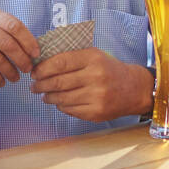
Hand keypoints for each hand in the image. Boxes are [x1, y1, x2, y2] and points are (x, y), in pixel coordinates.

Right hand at [0, 7, 38, 87]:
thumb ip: (8, 34)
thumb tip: (34, 51)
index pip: (14, 25)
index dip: (28, 41)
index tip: (36, 54)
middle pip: (8, 44)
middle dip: (22, 59)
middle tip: (28, 69)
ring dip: (10, 72)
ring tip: (15, 78)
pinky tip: (1, 82)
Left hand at [30, 48, 149, 121]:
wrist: (134, 89)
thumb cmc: (109, 70)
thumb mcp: (95, 56)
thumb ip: (72, 57)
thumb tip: (42, 64)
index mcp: (93, 58)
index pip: (60, 62)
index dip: (42, 68)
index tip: (34, 72)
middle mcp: (96, 77)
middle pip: (58, 82)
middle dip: (40, 85)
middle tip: (33, 86)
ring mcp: (96, 96)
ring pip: (61, 98)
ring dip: (48, 97)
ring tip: (44, 95)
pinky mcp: (96, 112)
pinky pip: (69, 109)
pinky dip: (60, 106)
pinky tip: (59, 102)